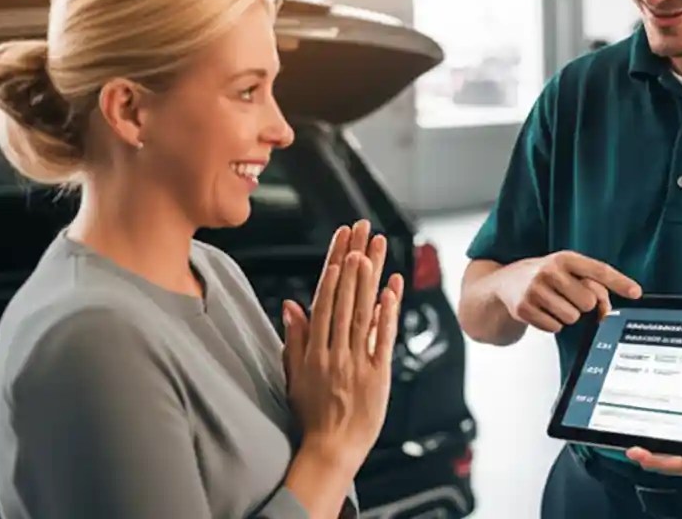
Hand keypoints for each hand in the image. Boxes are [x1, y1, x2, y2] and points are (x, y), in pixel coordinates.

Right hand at [282, 221, 403, 472]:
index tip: (341, 244)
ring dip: (367, 279)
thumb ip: (295, 337)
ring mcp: (355, 363)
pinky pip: (381, 340)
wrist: (331, 449)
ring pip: (361, 313)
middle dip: (352, 261)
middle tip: (361, 232)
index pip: (323, 300)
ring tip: (372, 250)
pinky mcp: (376, 376)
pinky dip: (386, 315)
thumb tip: (291, 304)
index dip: (332, 270)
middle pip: (343, 298)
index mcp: (313, 349)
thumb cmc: (313, 413)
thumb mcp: (295, 373)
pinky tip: (391, 292)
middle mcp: (333, 352)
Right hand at [496, 250, 640, 332]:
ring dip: (566, 315)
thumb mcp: (567, 273)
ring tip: (553, 303)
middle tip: (569, 298)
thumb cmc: (545, 277)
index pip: (598, 270)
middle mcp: (550, 270)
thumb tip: (606, 311)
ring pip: (571, 317)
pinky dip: (551, 324)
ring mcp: (535, 289)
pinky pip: (554, 327)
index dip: (619, 282)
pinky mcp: (524, 308)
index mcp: (565, 258)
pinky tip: (541, 311)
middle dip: (582, 305)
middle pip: (588, 301)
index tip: (636, 292)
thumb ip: (592, 286)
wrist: (504, 283)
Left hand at [626, 381, 681, 477]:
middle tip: (632, 450)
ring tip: (629, 445)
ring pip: (670, 455)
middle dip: (653, 460)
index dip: (670, 462)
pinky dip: (654, 439)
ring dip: (650, 453)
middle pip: (676, 462)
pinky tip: (639, 431)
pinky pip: (670, 440)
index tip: (650, 455)